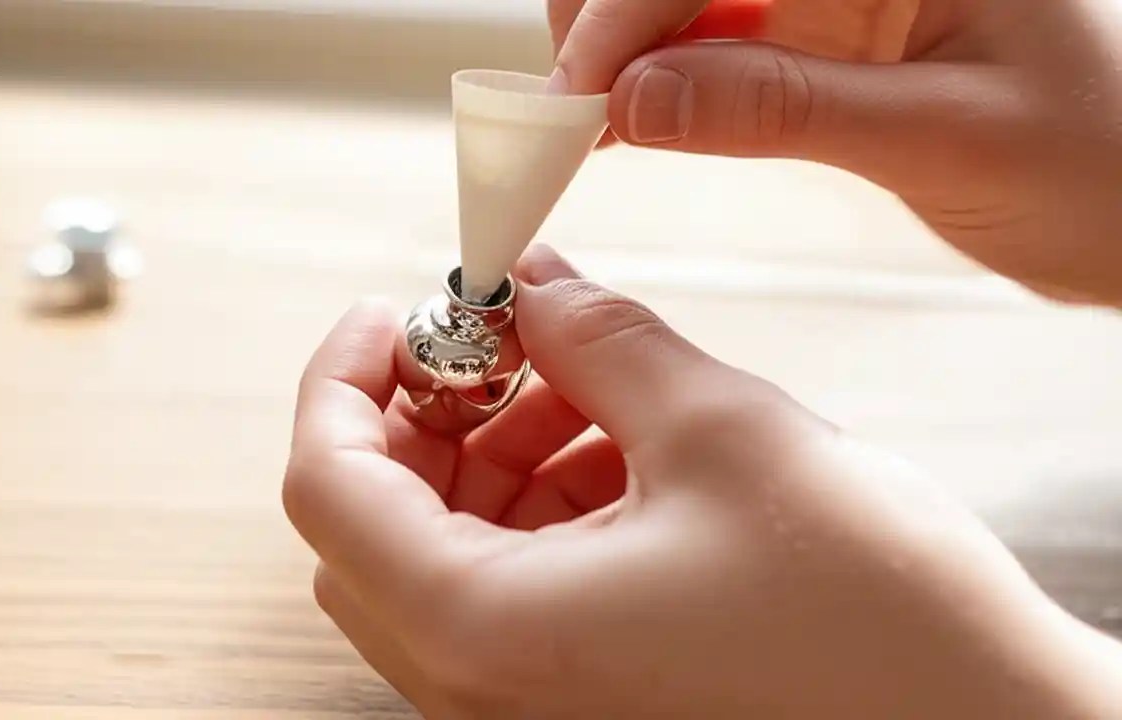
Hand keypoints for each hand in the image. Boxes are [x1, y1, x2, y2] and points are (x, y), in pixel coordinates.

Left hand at [284, 245, 1121, 717]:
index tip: (399, 308)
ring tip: (593, 380)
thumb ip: (601, 341)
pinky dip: (547, 500)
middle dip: (430, 407)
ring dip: (498, 448)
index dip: (343, 376)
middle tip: (507, 336)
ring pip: (449, 548)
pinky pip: (518, 583)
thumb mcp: (724, 433)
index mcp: (486, 630)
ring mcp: (533, 699)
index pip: (327, 487)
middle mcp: (487, 686)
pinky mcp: (586, 693)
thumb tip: (535, 283)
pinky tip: (625, 442)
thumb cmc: (874, 625)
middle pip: (377, 519)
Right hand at [547, 0, 1121, 304]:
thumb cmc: (1098, 160)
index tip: (571, 105)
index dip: (622, 16)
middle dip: (600, 25)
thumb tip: (633, 104)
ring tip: (585, 134)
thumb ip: (785, 108)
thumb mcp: (946, 134)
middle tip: (562, 122)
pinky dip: (648, 82)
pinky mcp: (809, 32)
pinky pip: (700, 39)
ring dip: (613, 54)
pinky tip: (629, 127)